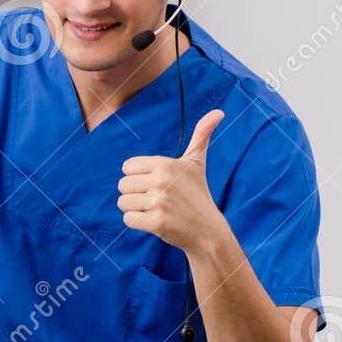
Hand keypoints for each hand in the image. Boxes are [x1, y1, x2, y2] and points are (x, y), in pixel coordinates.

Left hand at [117, 109, 229, 254]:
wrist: (207, 230)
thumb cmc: (198, 194)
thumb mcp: (197, 163)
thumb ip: (201, 135)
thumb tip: (218, 112)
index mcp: (165, 164)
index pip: (127, 167)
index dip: (138, 177)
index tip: (156, 184)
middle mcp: (161, 180)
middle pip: (122, 185)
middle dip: (135, 194)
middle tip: (157, 199)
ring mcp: (159, 202)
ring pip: (122, 203)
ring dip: (135, 209)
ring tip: (156, 210)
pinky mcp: (157, 222)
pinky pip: (128, 219)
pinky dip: (137, 222)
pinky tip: (154, 221)